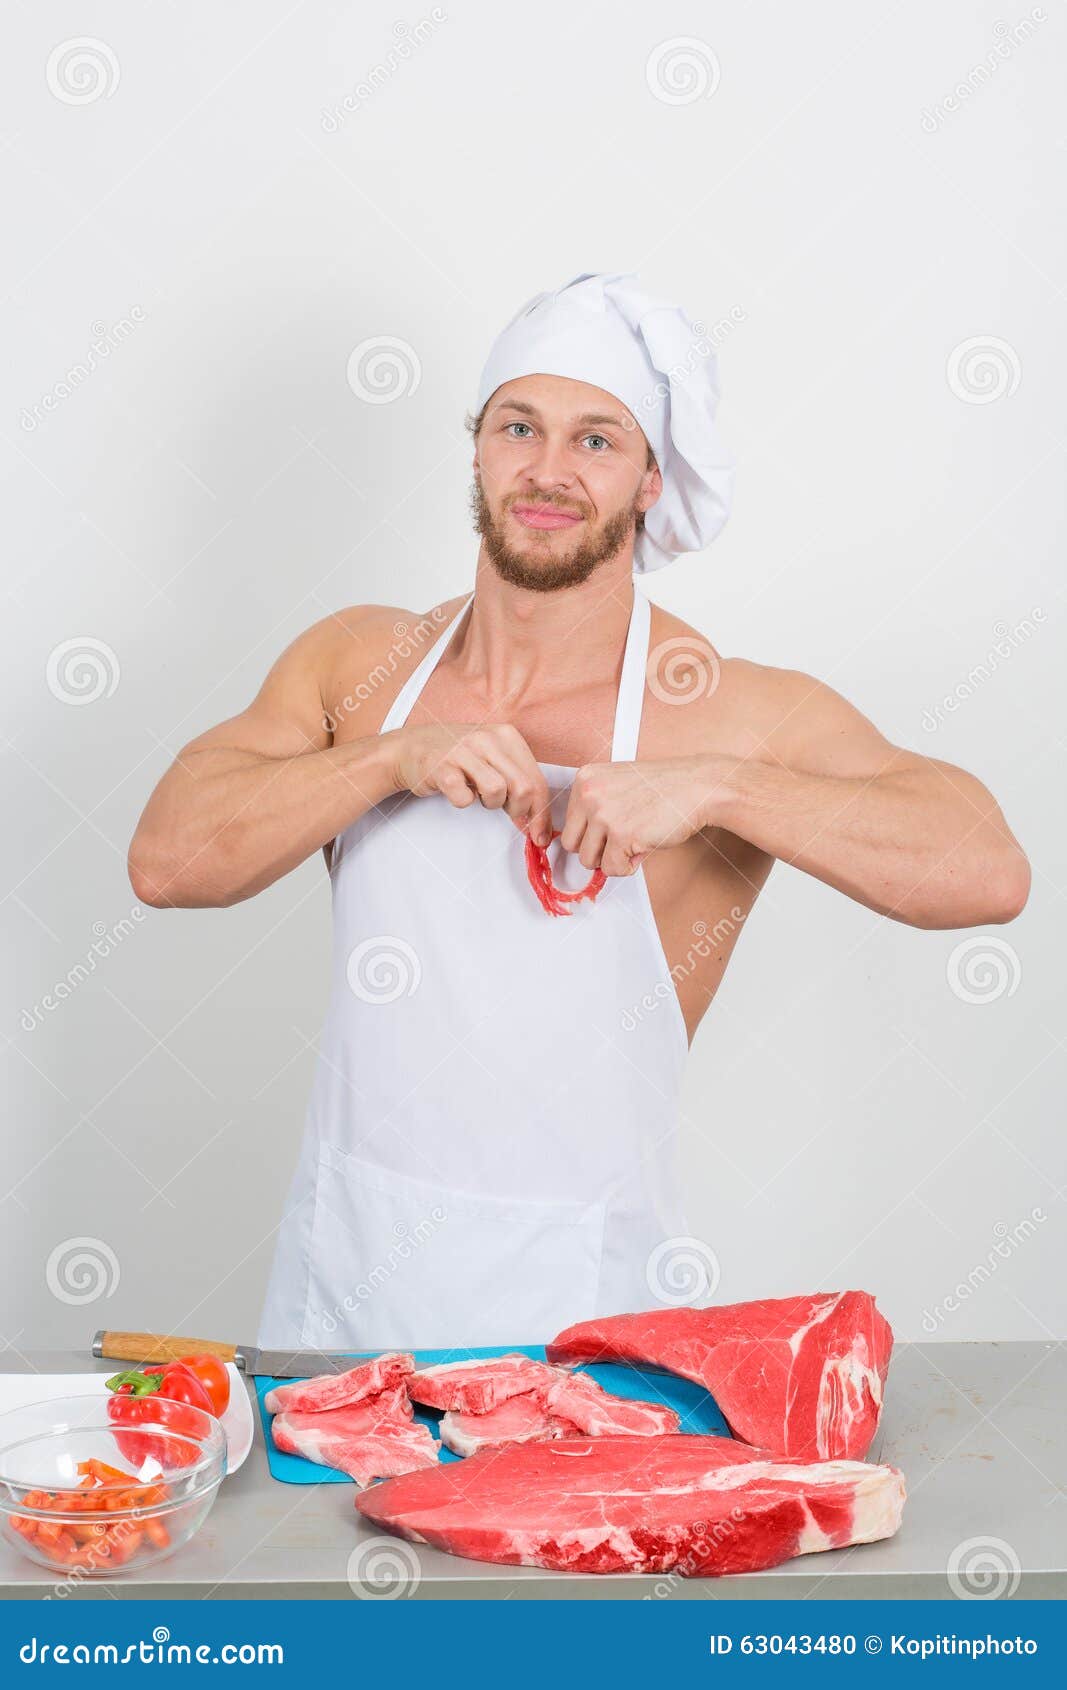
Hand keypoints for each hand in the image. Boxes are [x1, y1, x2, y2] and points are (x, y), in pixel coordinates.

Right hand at [389, 723, 553, 842]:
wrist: (408, 747)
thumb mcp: (492, 759)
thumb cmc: (456, 757)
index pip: (537, 779)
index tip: (540, 835)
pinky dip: (462, 802)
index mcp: (506, 735)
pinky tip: (457, 791)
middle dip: (518, 811)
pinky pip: (464, 799)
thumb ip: (517, 783)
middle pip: (523, 788)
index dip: (542, 814)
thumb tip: (538, 822)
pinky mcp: (440, 766)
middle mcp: (487, 738)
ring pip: (497, 791)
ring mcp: (462, 751)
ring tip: (477, 794)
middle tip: (506, 812)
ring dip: (490, 804)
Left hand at [560, 755, 731, 875]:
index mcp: (585, 779)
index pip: (568, 823)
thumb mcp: (617, 783)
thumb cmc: (664, 788)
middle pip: (571, 844)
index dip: (590, 834)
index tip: (608, 831)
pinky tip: (643, 846)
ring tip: (633, 842)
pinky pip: (612, 869)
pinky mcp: (621, 836)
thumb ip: (595, 805)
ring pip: (588, 860)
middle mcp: (589, 794)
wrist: (697, 787)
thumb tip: (579, 842)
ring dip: (612, 858)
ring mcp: (604, 815)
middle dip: (596, 849)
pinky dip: (628, 866)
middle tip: (620, 841)